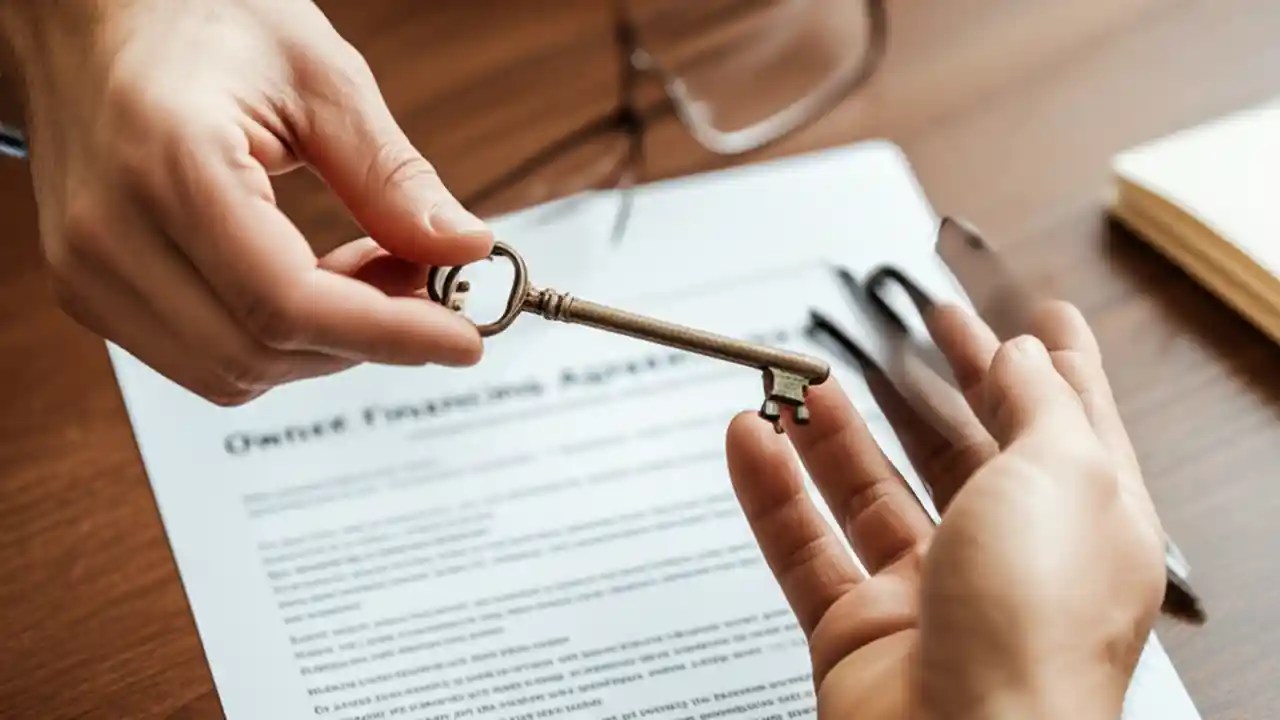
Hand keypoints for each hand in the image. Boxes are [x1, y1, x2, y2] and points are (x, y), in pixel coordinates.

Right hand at [0, 0, 490, 404]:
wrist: (87, 13)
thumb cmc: (192, 16)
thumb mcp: (318, 77)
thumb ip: (392, 176)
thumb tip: (462, 249)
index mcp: (168, 165)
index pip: (288, 303)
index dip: (390, 334)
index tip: (463, 340)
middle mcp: (108, 234)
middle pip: (263, 352)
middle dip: (366, 336)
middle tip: (426, 283)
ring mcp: (86, 271)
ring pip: (234, 372)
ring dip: (324, 343)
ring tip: (373, 271)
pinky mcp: (90, 290)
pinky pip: (203, 356)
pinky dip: (278, 339)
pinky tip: (316, 281)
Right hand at [726, 301, 1165, 718]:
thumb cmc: (1036, 635)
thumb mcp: (1063, 475)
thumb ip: (1040, 403)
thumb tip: (1023, 355)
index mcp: (1084, 522)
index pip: (1065, 423)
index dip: (1044, 362)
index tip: (1024, 314)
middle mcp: (1010, 558)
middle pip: (963, 451)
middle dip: (931, 384)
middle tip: (902, 330)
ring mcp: (931, 595)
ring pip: (869, 493)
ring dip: (829, 433)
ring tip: (794, 378)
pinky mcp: (859, 629)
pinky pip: (804, 545)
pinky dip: (771, 492)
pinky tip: (750, 441)